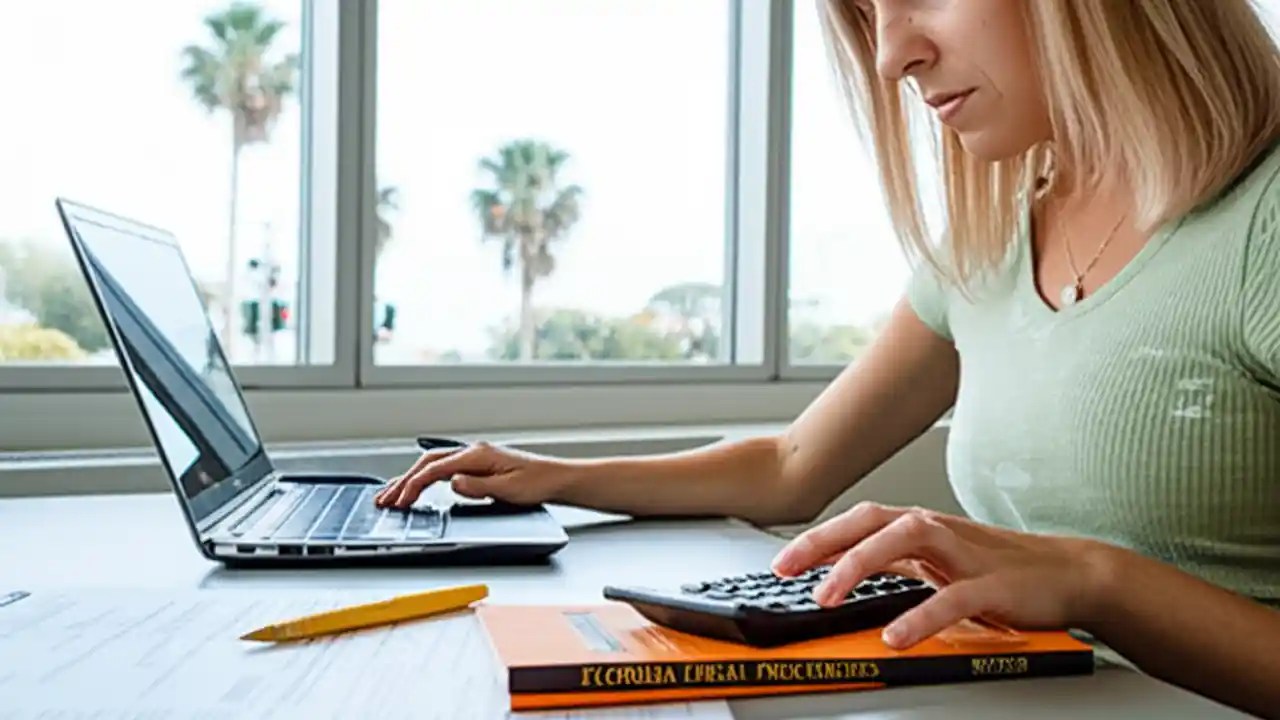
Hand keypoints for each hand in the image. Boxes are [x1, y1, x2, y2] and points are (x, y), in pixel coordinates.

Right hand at [373, 441, 570, 508]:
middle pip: (428, 463)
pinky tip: (418, 486)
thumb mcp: (508, 489)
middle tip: (384, 499)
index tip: (400, 500)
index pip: (436, 469)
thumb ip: (478, 486)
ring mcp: (474, 457)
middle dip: (404, 481)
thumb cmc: (537, 483)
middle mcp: (473, 452)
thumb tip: (452, 482)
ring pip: (434, 465)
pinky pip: (444, 469)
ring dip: (412, 479)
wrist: (556, 478)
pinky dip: (426, 478)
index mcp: (478, 455)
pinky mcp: (478, 464)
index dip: (414, 485)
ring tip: (392, 494)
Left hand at [769, 501, 1113, 649]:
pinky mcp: (992, 585)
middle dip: (822, 541)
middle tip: (785, 568)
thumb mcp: (936, 562)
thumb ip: (892, 562)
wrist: (1070, 573)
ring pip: (902, 543)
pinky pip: (950, 599)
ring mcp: (963, 554)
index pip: (858, 522)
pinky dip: (920, 615)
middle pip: (869, 521)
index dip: (817, 538)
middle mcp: (936, 531)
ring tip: (827, 596)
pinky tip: (895, 636)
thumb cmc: (1000, 569)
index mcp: (920, 527)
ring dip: (859, 566)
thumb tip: (841, 569)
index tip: (780, 562)